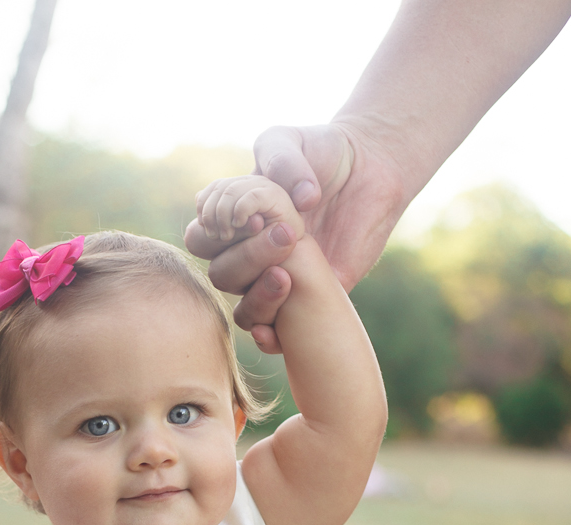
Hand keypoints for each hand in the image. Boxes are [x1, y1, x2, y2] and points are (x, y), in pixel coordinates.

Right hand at [186, 121, 404, 353]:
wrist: (369, 170)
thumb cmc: (321, 153)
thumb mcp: (292, 140)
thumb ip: (279, 157)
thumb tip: (299, 200)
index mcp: (234, 221)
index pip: (201, 237)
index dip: (215, 229)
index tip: (251, 214)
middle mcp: (250, 254)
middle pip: (221, 274)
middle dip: (247, 256)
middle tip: (287, 231)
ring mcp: (277, 280)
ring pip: (244, 308)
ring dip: (260, 294)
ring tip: (290, 270)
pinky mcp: (307, 302)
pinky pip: (276, 336)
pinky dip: (269, 338)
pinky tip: (274, 329)